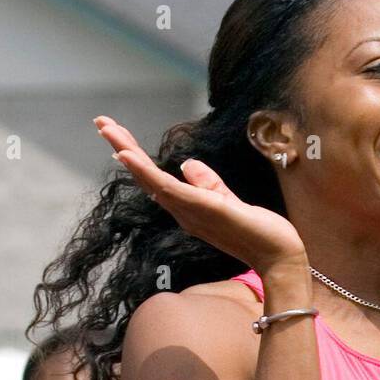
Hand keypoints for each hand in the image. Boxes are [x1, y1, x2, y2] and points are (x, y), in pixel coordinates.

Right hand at [94, 116, 308, 276]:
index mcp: (188, 208)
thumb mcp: (228, 200)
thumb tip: (188, 164)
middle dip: (122, 148)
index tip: (117, 134)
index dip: (135, 157)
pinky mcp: (201, 209)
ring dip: (127, 153)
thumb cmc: (258, 233)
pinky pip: (167, 188)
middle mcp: (183, 212)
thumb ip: (208, 183)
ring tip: (107, 129)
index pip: (155, 179)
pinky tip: (129, 156)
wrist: (278, 257)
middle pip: (146, 177)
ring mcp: (190, 212)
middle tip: (101, 121)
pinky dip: (146, 172)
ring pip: (150, 180)